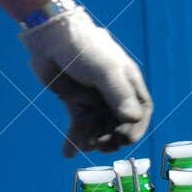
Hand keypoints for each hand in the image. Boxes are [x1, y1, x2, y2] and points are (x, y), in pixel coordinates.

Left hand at [20, 7, 152, 156]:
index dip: (136, 127)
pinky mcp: (75, 103)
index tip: (125, 139)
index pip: (141, 110)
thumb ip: (119, 94)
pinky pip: (78, 125)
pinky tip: (68, 152)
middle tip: (102, 145)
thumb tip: (133, 119)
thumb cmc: (85, 49)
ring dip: (93, 140)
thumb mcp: (106, 71)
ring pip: (99, 126)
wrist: (51, 39)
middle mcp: (115, 93)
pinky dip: (74, 139)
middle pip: (120, 123)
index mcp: (129, 83)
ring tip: (85, 147)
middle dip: (113, 137)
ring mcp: (95, 99)